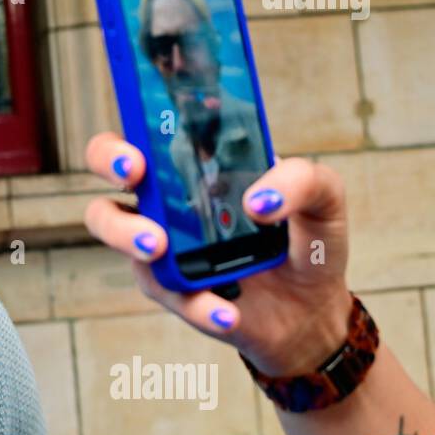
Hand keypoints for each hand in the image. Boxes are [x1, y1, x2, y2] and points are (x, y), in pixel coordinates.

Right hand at [84, 132, 351, 376]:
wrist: (310, 312)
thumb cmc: (307, 243)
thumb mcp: (324, 200)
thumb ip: (302, 181)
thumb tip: (257, 201)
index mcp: (202, 162)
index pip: (151, 126)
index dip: (138, 121)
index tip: (144, 142)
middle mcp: (171, 195)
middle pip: (109, 164)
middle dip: (109, 160)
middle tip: (134, 174)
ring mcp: (161, 239)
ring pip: (110, 224)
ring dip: (125, 233)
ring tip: (159, 247)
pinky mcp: (169, 286)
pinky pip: (163, 288)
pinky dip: (194, 302)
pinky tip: (227, 311)